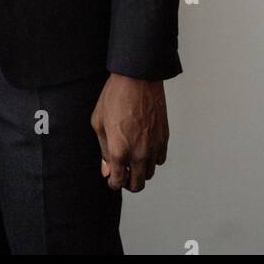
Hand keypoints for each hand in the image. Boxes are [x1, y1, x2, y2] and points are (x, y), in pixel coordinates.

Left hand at [90, 73, 168, 191]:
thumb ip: (103, 149)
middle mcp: (139, 153)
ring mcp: (154, 146)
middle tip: (123, 172)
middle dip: (128, 183)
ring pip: (150, 173)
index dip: (113, 182)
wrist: (138, 78)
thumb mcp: (99, 122)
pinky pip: (160, 159)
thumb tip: (107, 169)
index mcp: (120, 151)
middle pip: (137, 185)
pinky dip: (152, 159)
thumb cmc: (115, 96)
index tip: (112, 177)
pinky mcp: (164, 138)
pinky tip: (144, 148)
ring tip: (132, 158)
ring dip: (140, 171)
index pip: (118, 181)